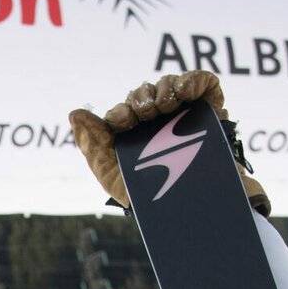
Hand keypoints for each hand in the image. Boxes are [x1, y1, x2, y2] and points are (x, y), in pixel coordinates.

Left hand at [68, 71, 270, 214]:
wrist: (193, 208)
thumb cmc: (148, 196)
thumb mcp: (112, 174)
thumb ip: (92, 143)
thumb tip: (75, 113)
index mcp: (137, 136)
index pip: (125, 110)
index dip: (121, 111)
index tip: (123, 121)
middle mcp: (161, 123)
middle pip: (146, 94)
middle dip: (141, 98)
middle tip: (146, 112)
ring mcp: (187, 115)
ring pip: (171, 86)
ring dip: (163, 89)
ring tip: (163, 105)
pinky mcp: (212, 110)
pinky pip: (204, 84)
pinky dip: (194, 80)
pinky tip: (185, 92)